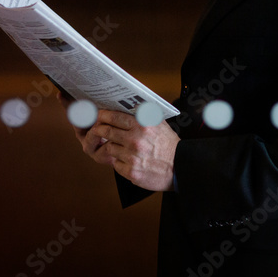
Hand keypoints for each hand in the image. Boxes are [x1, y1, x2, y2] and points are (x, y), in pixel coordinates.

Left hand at [59, 93, 178, 190]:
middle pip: (106, 132)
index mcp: (143, 126)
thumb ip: (144, 115)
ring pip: (110, 148)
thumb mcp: (159, 124)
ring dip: (112, 146)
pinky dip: (119, 161)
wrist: (179, 166)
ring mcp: (132, 157)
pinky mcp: (131, 171)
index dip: (103, 115)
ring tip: (121, 146)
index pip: (115, 117)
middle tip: (99, 129)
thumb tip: (128, 105)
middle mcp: (136, 140)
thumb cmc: (168, 144)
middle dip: (100, 129)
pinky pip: (115, 163)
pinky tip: (128, 159)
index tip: (98, 115)